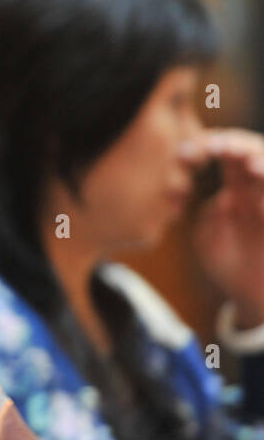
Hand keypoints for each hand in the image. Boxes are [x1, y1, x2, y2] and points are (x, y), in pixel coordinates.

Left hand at [188, 128, 263, 325]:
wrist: (254, 295)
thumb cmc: (230, 263)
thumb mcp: (210, 233)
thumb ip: (208, 210)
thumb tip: (198, 189)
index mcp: (237, 188)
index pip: (226, 153)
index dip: (207, 145)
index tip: (183, 154)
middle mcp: (259, 189)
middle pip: (251, 150)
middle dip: (233, 144)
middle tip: (213, 147)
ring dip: (259, 159)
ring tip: (246, 162)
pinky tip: (259, 177)